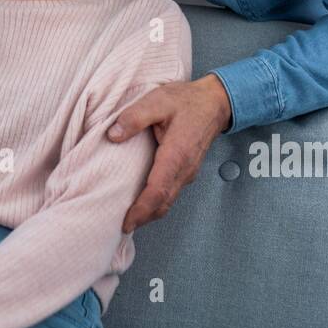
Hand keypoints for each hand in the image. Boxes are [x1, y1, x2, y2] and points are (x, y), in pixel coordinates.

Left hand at [106, 75, 232, 232]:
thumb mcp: (157, 101)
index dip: (141, 210)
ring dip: (150, 212)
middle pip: (163, 203)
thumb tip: (113, 135)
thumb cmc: (186, 100)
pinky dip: (157, 203)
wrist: (215, 102)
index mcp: (176, 155)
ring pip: (168, 201)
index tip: (126, 222)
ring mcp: (188, 172)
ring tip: (129, 218)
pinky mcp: (187, 170)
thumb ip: (134, 117)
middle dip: (143, 218)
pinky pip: (171, 193)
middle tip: (121, 226)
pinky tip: (143, 201)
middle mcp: (184, 169)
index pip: (157, 192)